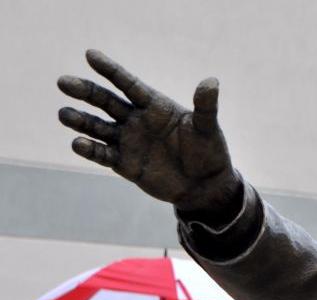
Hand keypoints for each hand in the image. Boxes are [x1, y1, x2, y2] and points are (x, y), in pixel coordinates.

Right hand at [57, 50, 240, 213]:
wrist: (205, 186)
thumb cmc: (209, 151)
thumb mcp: (208, 128)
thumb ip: (205, 106)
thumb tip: (211, 82)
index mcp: (155, 106)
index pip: (128, 83)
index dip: (110, 69)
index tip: (90, 54)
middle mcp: (137, 120)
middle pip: (106, 102)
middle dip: (85, 91)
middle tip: (64, 82)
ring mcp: (128, 141)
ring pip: (98, 127)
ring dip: (80, 120)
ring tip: (63, 114)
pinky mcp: (124, 163)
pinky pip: (102, 154)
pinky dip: (89, 149)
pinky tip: (77, 143)